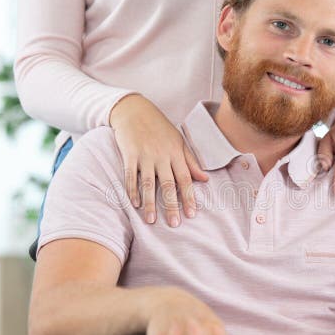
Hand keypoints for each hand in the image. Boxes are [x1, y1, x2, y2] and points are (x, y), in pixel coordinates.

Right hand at [110, 94, 208, 226]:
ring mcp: (144, 155)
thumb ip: (191, 161)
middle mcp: (161, 155)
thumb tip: (205, 179)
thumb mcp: (179, 141)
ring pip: (148, 183)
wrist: (134, 110)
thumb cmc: (159, 127)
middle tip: (174, 224)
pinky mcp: (129, 154)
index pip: (185, 179)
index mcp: (176, 153)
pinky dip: (132, 190)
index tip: (191, 214)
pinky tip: (135, 204)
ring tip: (151, 221)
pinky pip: (130, 175)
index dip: (189, 197)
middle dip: (171, 205)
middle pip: (168, 184)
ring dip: (150, 203)